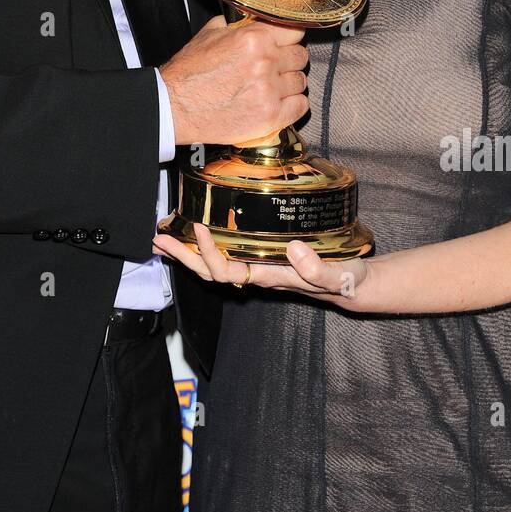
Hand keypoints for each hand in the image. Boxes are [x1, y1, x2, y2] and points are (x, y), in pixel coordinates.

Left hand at [153, 223, 369, 306]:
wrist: (351, 283)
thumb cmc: (344, 279)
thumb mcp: (339, 275)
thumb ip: (319, 269)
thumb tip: (294, 249)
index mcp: (269, 277)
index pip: (229, 270)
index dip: (210, 253)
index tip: (201, 227)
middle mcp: (257, 272)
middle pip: (210, 271)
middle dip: (184, 256)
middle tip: (159, 237)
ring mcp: (258, 265)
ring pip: (214, 264)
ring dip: (188, 251)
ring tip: (165, 235)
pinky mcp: (262, 256)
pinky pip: (226, 253)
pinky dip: (206, 244)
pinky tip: (196, 232)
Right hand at [160, 14, 308, 145]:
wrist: (173, 106)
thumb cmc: (188, 74)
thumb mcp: (209, 34)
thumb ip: (236, 25)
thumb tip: (250, 20)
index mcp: (253, 38)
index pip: (295, 31)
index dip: (288, 38)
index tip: (285, 44)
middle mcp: (265, 62)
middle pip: (300, 57)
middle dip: (289, 61)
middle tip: (276, 67)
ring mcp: (269, 91)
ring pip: (301, 82)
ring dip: (290, 84)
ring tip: (274, 87)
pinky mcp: (270, 117)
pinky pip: (300, 107)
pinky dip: (293, 105)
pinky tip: (280, 103)